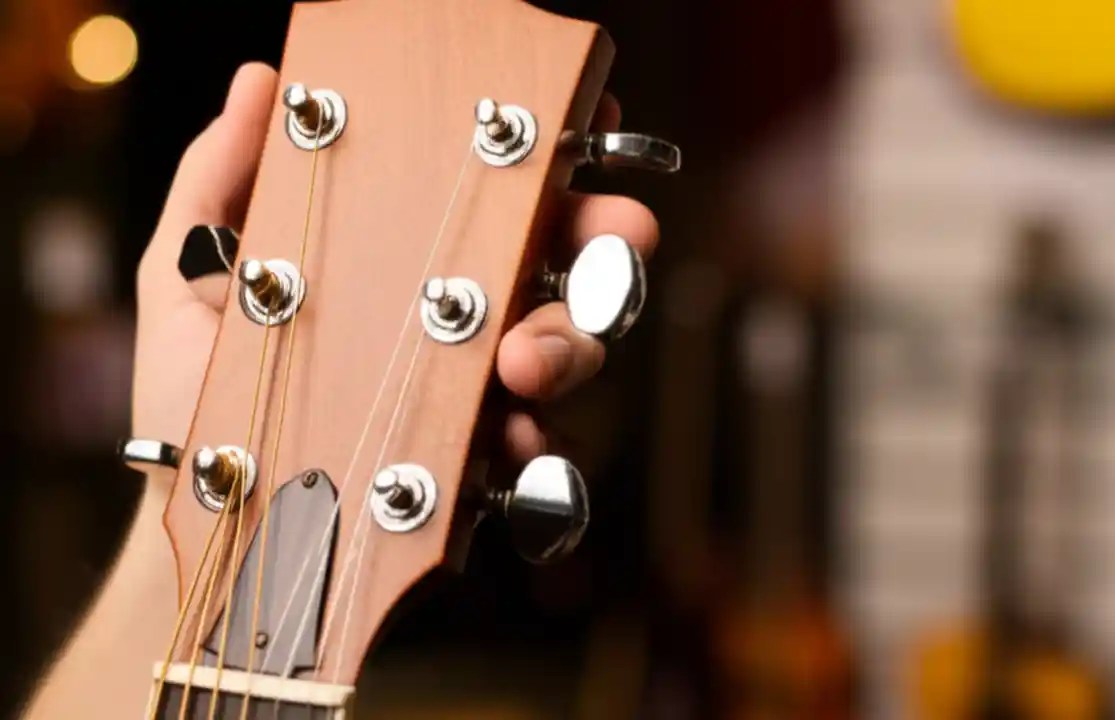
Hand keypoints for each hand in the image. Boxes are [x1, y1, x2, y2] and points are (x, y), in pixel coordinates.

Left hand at [133, 63, 657, 466]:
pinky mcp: (483, 471)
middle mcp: (454, 326)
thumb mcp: (184, 277)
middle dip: (604, 247)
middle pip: (561, 273)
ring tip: (524, 362)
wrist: (206, 520)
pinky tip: (509, 437)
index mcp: (404, 267)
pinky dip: (539, 441)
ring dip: (566, 347)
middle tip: (622, 230)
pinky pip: (546, 449)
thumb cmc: (194, 402)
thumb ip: (217, 179)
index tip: (578, 134)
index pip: (494, 205)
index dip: (547, 167)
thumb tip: (262, 82)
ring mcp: (475, 397)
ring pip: (567, 354)